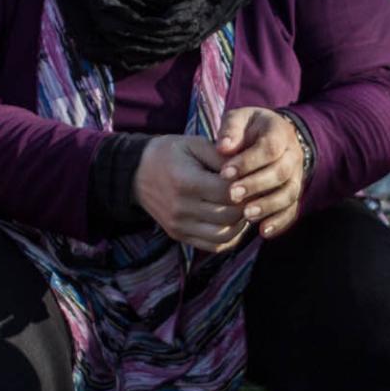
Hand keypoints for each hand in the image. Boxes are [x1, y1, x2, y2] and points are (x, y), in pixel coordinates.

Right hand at [135, 134, 247, 251]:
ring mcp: (179, 225)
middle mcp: (181, 208)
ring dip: (241, 224)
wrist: (137, 173)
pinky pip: (214, 246)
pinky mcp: (179, 235)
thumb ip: (223, 157)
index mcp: (186, 181)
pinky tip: (233, 222)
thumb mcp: (195, 144)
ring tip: (243, 208)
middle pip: (230, 216)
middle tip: (252, 194)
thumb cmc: (171, 154)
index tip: (253, 178)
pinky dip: (230, 237)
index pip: (230, 192)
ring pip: (225, 235)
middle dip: (247, 205)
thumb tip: (251, 170)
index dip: (248, 186)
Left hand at [217, 106, 304, 239]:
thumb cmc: (245, 129)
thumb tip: (223, 147)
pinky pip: (292, 210)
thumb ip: (230, 130)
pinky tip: (263, 232)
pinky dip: (280, 222)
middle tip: (232, 195)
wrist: (265, 137)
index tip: (224, 173)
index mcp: (279, 131)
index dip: (248, 161)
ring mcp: (297, 175)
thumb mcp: (237, 119)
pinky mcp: (293, 193)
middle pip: (281, 172)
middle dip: (256, 185)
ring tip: (246, 215)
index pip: (269, 147)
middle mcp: (293, 154)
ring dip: (268, 206)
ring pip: (289, 193)